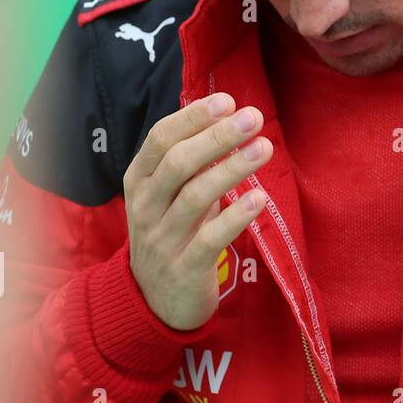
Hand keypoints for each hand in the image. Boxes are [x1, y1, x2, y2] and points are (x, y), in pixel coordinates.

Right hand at [123, 93, 272, 329]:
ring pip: (195, 197)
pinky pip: (209, 239)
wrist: (153, 302)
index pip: (160, 140)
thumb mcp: (168, 194)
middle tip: (253, 118)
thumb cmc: (171, 232)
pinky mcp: (184, 268)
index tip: (228, 101)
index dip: (193, 118)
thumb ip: (189, 160)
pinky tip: (260, 199)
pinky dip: (235, 217)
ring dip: (232, 169)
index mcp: (139, 181)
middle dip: (217, 137)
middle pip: (178, 163)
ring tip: (263, 148)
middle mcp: (145, 207)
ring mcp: (163, 239)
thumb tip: (225, 114)